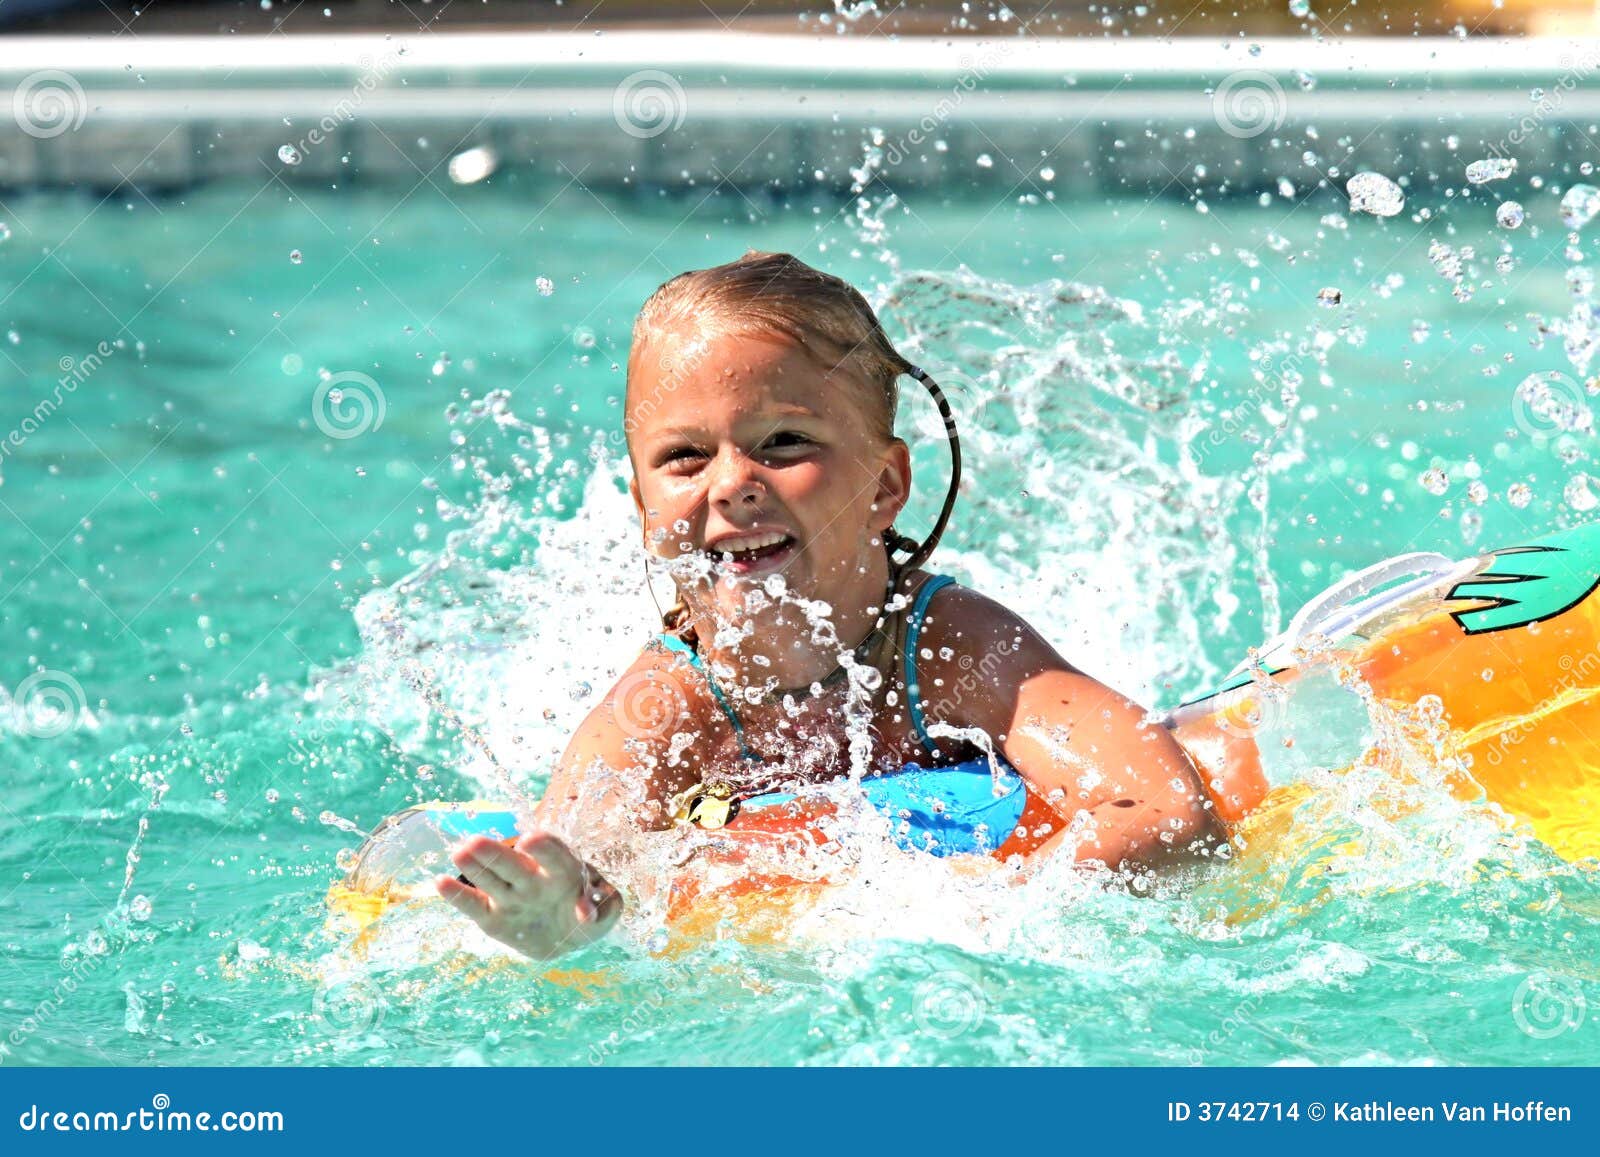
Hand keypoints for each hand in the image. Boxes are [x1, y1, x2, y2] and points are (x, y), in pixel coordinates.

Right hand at [435, 831, 621, 958]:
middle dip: (496, 852)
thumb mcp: (607, 911)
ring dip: (475, 866)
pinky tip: (440, 883)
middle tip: (476, 842)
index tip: (531, 839)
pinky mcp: (492, 917)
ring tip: (459, 852)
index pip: (552, 851)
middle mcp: (532, 877)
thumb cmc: (590, 913)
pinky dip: (457, 896)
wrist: (568, 938)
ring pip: (490, 878)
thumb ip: (605, 907)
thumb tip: (586, 910)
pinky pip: (473, 905)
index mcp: (562, 867)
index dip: (543, 846)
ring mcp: (510, 895)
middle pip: (512, 862)